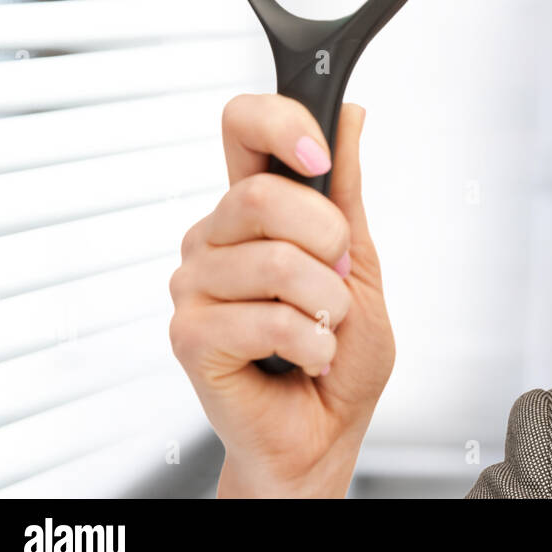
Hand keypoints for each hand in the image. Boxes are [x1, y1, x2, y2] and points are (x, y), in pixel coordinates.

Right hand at [169, 95, 394, 495]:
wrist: (324, 433)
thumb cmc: (340, 356)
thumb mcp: (361, 263)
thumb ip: (346, 195)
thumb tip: (348, 118)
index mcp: (254, 211)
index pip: (241, 126)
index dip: (280, 123)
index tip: (319, 156)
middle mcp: (215, 238)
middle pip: (263, 196)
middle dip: (329, 242)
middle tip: (338, 280)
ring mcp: (195, 285)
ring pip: (276, 262)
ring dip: (328, 305)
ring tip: (323, 328)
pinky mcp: (190, 335)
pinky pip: (267, 319)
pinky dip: (311, 344)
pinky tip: (305, 358)